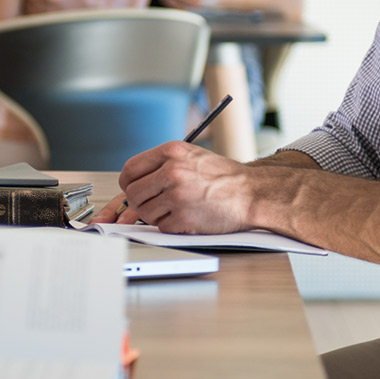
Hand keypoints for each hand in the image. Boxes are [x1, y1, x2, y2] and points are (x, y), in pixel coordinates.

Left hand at [112, 141, 261, 232]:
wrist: (252, 193)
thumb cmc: (223, 177)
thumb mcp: (191, 157)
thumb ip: (161, 166)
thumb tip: (130, 188)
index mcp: (172, 151)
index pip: (130, 169)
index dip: (128, 183)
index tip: (132, 189)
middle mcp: (172, 171)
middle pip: (133, 193)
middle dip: (140, 202)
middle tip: (154, 203)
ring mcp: (177, 196)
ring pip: (144, 213)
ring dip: (156, 215)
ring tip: (176, 208)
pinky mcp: (184, 218)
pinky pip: (161, 227)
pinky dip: (171, 225)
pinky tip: (187, 217)